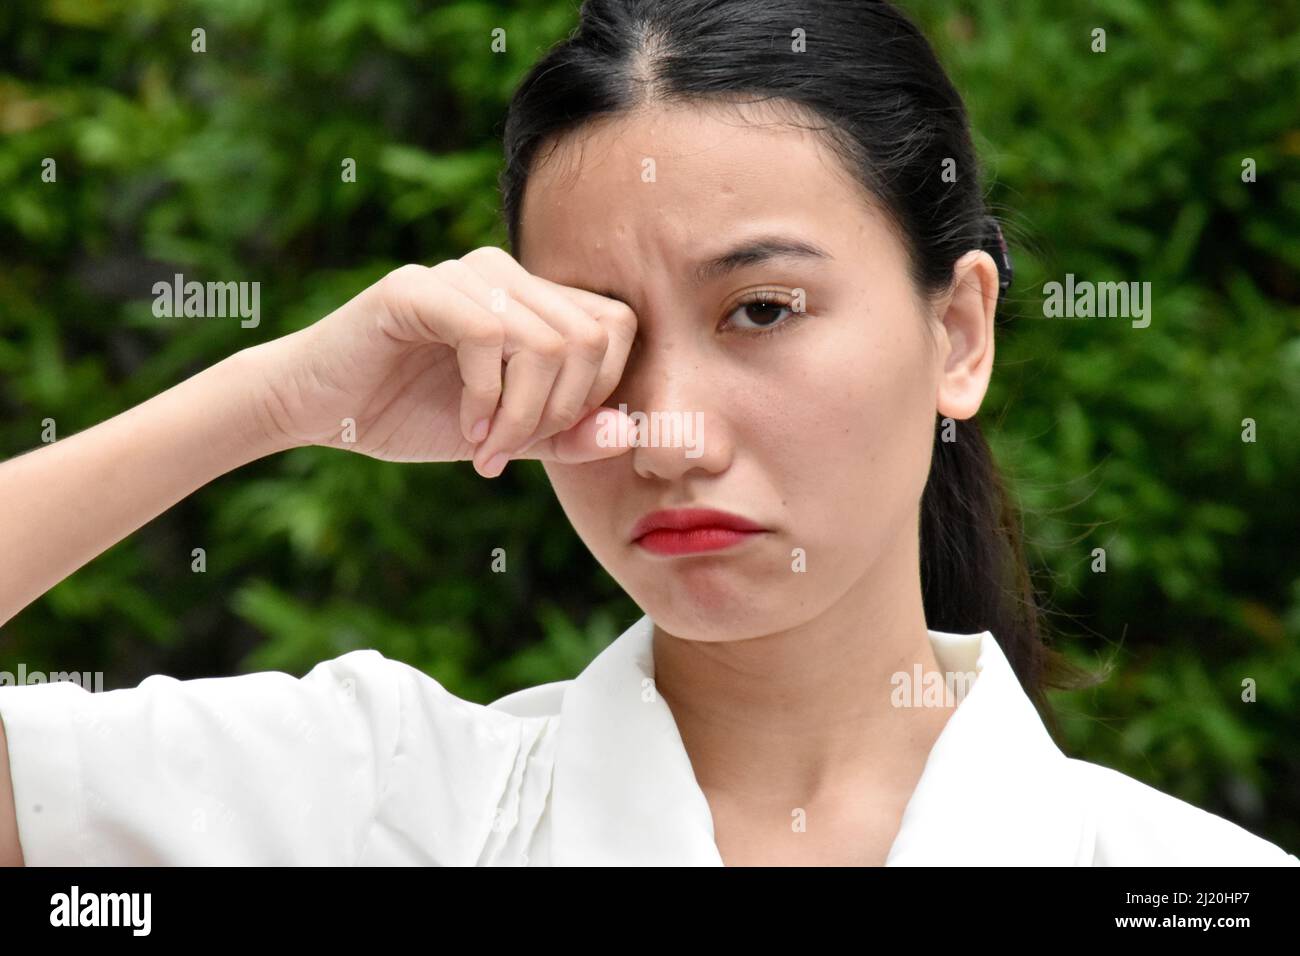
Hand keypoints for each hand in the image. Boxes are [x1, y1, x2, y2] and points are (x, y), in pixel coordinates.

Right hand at [249, 246, 638, 476]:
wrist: (317, 409)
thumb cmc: (410, 414)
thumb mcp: (505, 436)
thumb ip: (566, 434)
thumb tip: (631, 432)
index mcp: (530, 297)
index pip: (615, 325)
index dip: (599, 391)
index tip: (549, 437)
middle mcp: (502, 273)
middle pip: (590, 337)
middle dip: (561, 412)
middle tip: (511, 449)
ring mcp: (460, 274)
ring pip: (547, 341)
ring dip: (521, 415)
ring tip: (484, 443)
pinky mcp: (415, 288)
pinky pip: (488, 335)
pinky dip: (485, 397)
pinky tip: (463, 425)